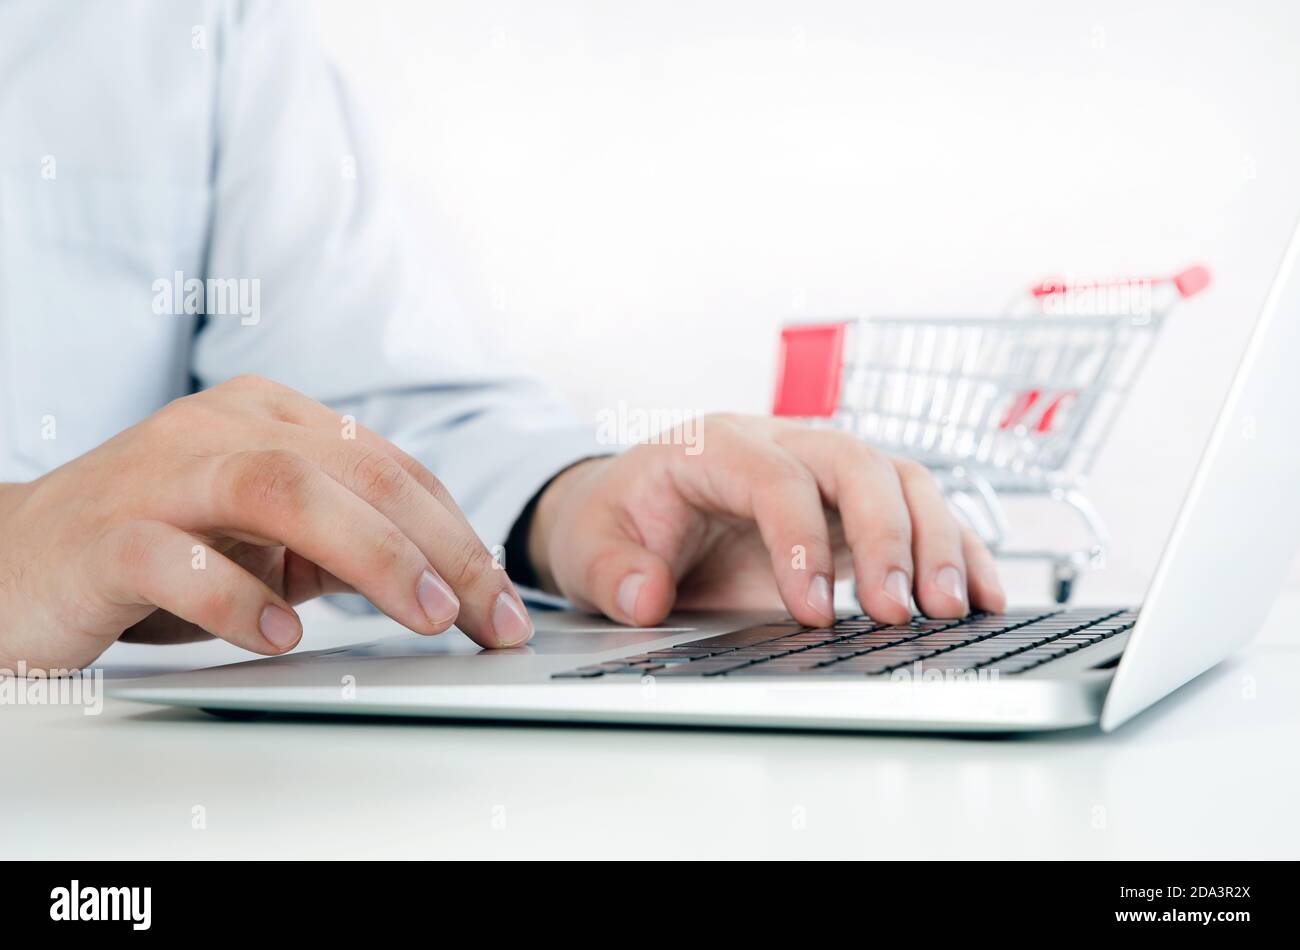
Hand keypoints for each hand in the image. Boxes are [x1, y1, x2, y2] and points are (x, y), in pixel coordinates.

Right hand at [0, 375, 532, 669]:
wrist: (12, 560)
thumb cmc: (155, 547)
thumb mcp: (266, 539)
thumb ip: (342, 542)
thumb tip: (445, 581)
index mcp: (271, 419)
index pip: (392, 468)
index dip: (460, 536)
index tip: (503, 605)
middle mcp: (220, 431)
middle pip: (355, 471)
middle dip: (439, 547)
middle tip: (485, 616)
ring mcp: (160, 476)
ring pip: (282, 490)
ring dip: (369, 553)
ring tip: (421, 613)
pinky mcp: (103, 536)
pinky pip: (179, 558)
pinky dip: (238, 597)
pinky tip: (281, 636)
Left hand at [526, 415, 1004, 626]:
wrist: (636, 504)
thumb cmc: (621, 517)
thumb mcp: (590, 544)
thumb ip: (612, 571)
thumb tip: (645, 596)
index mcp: (715, 443)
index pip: (774, 476)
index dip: (798, 539)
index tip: (810, 609)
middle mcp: (783, 444)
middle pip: (857, 464)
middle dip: (886, 536)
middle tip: (898, 609)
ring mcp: (826, 472)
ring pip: (902, 481)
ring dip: (935, 542)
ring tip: (952, 609)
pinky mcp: (855, 508)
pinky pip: (920, 515)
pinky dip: (957, 551)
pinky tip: (982, 596)